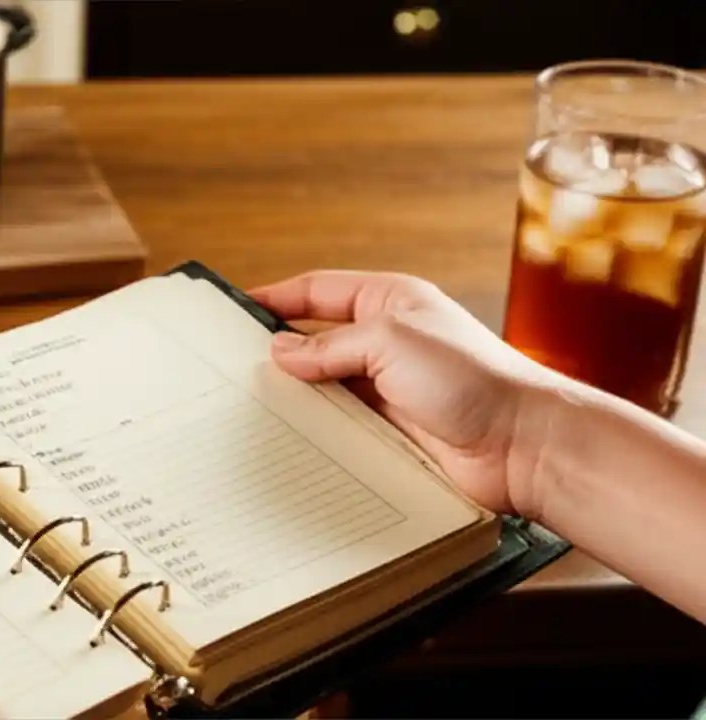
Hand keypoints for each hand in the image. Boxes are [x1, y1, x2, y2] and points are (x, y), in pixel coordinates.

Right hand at [249, 270, 564, 517]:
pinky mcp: (391, 431)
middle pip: (317, 342)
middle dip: (280, 353)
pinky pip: (341, 427)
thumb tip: (282, 351)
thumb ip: (330, 345)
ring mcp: (389, 388)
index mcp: (390, 302)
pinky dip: (318, 431)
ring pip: (325, 388)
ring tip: (255, 406)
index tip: (238, 308)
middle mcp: (387, 342)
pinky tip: (292, 438)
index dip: (278, 297)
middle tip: (236, 366)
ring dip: (298, 397)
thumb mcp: (390, 341)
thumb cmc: (474, 378)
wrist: (522, 445)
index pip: (319, 291)